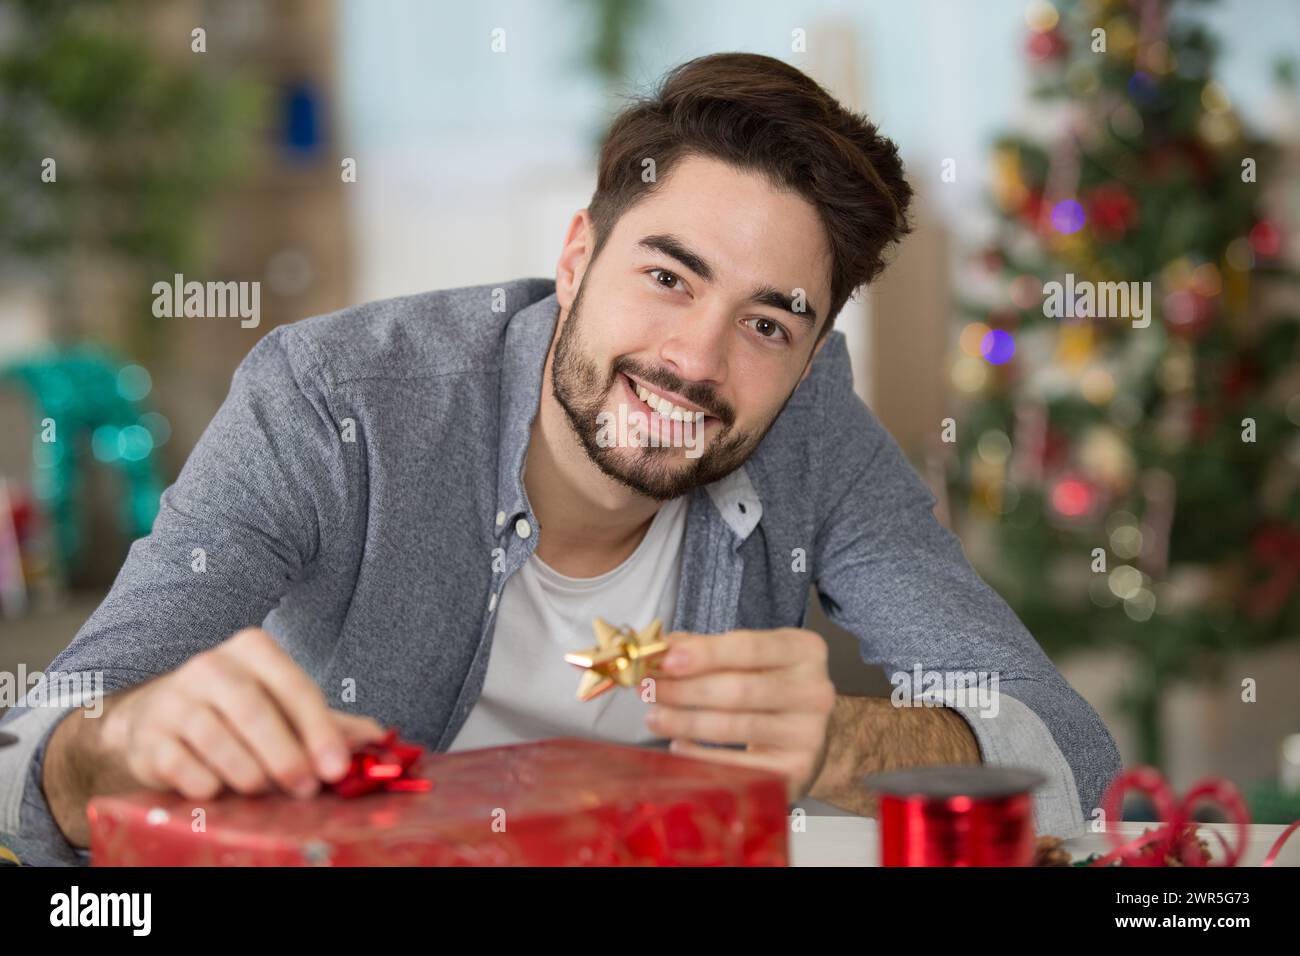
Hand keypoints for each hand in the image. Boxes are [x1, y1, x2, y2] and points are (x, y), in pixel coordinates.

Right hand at [97, 627, 383, 800]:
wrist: (156, 720)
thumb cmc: (236, 714)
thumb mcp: (283, 708)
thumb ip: (329, 722)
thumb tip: (377, 738)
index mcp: (253, 650)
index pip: (295, 687)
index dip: (319, 731)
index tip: (337, 768)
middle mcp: (210, 666)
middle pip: (254, 710)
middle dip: (286, 755)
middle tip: (306, 789)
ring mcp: (174, 701)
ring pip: (217, 739)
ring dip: (250, 773)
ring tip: (267, 791)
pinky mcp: (148, 738)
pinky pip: (183, 766)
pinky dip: (210, 785)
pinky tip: (223, 792)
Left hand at [645, 627, 835, 802]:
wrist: (806, 733)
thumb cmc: (769, 686)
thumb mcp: (748, 658)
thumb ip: (707, 649)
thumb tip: (662, 647)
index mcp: (804, 650)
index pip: (749, 647)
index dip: (705, 654)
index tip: (665, 660)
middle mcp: (814, 690)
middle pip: (739, 689)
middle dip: (685, 690)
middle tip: (648, 690)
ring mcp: (809, 733)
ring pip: (735, 726)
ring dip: (686, 722)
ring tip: (654, 717)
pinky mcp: (796, 769)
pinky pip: (739, 765)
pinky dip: (702, 757)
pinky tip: (678, 747)